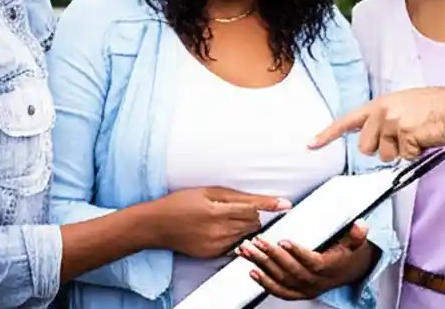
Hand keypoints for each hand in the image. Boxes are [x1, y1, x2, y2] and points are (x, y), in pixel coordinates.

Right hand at [148, 187, 290, 258]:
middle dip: (252, 214)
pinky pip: (235, 244)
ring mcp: (216, 244)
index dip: (270, 204)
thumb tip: (255, 201)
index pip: (251, 207)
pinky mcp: (213, 253)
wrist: (158, 225)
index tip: (286, 204)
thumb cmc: (180, 203)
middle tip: (237, 207)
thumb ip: (233, 196)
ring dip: (245, 225)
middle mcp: (219, 229)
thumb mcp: (206, 192)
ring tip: (228, 217)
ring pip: (246, 234)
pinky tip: (220, 229)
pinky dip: (234, 236)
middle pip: (252, 222)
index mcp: (217, 210)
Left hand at [242, 222, 375, 298]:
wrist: (349, 273)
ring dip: (262, 266)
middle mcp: (315, 282)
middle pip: (291, 270)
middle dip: (272, 255)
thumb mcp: (356, 244)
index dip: (297, 252)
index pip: (312, 262)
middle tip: (258, 241)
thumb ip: (357, 235)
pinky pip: (279, 291)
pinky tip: (252, 271)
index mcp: (329, 269)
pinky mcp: (298, 293)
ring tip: (247, 251)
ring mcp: (305, 289)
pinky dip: (265, 283)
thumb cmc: (348, 255)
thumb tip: (361, 225)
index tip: (284, 240)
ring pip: (281, 280)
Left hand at [310, 88, 444, 161]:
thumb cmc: (431, 108)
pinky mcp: (405, 134)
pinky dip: (416, 153)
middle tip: (403, 137)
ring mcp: (392, 122)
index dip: (327, 134)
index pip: (346, 121)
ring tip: (416, 135)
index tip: (311, 144)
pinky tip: (425, 138)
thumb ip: (383, 120)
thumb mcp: (401, 106)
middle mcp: (381, 112)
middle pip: (366, 148)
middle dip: (383, 149)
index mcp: (378, 105)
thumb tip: (372, 143)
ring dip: (401, 152)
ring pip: (385, 156)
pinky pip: (404, 157)